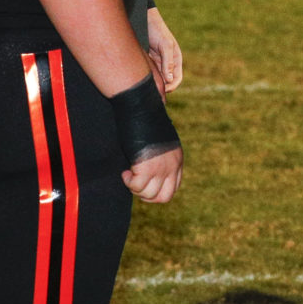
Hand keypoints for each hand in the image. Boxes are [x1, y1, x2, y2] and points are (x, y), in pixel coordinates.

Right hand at [110, 74, 182, 201]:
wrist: (141, 106)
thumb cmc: (145, 119)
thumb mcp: (158, 140)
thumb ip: (158, 155)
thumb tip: (149, 163)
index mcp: (177, 159)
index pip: (173, 187)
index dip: (157, 190)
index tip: (144, 182)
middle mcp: (172, 165)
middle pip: (164, 197)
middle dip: (147, 196)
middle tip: (135, 184)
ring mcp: (161, 167)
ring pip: (149, 194)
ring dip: (136, 188)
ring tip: (129, 174)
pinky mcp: (147, 166)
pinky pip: (136, 186)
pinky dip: (128, 182)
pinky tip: (125, 172)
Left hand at [146, 6, 183, 93]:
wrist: (144, 19)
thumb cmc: (157, 30)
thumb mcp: (165, 45)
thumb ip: (168, 62)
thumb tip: (170, 79)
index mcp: (175, 59)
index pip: (177, 78)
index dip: (172, 86)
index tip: (164, 91)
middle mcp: (167, 62)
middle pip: (167, 81)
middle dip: (162, 87)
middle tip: (152, 92)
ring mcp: (157, 62)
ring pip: (157, 78)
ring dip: (153, 83)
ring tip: (146, 87)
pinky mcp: (148, 60)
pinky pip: (149, 73)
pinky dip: (146, 77)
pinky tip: (140, 79)